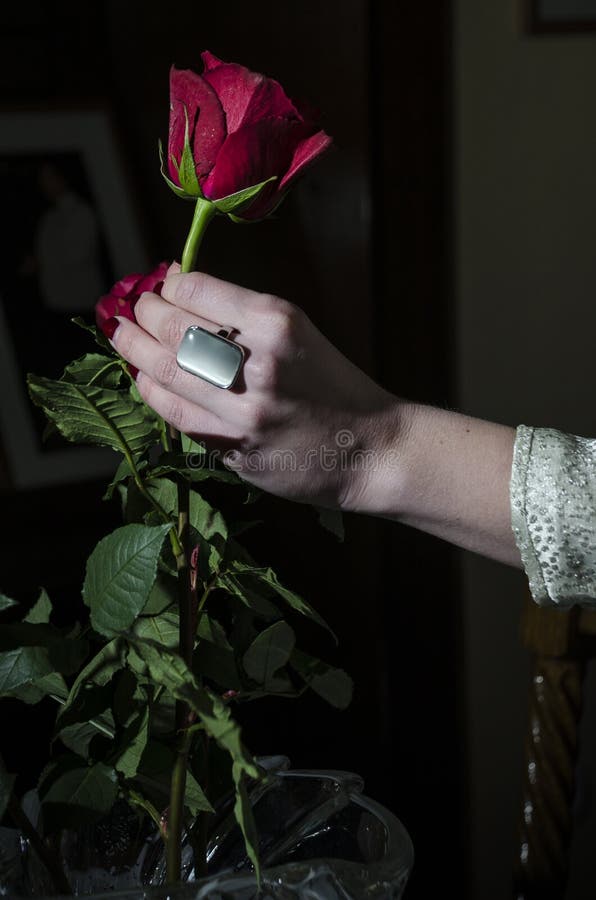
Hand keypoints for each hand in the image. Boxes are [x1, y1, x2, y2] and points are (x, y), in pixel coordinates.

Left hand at [110, 268, 400, 509]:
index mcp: (277, 323)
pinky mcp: (234, 448)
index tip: (159, 286)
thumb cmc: (335, 386)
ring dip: (134, 352)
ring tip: (123, 337)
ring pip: (165, 373)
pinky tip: (144, 379)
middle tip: (132, 310)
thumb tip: (180, 293)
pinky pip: (177, 415)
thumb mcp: (300, 333)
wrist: (372, 449)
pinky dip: (153, 393)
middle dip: (143, 314)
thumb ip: (243, 317)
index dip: (167, 285)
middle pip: (173, 329)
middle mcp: (256, 364)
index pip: (196, 291)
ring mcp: (242, 411)